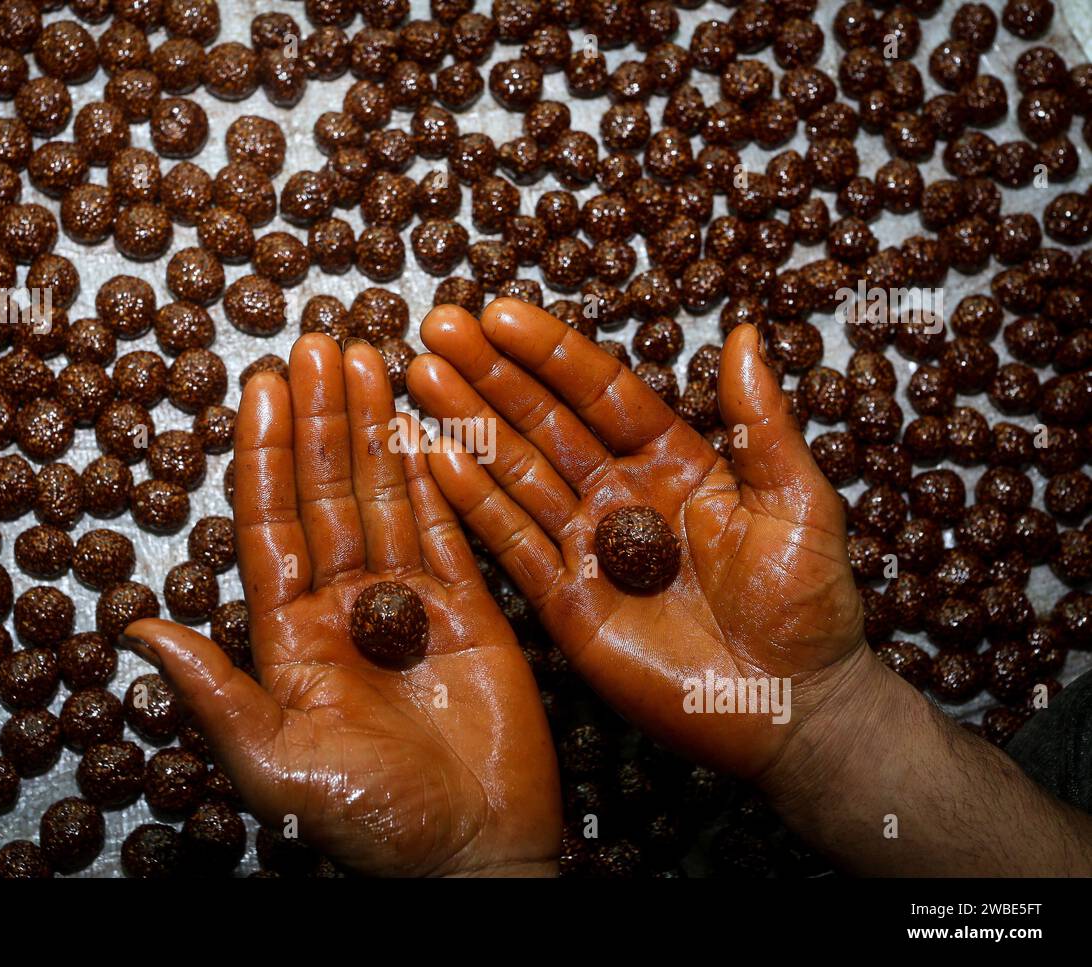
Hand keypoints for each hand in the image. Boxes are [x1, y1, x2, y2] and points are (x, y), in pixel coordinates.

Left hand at [125, 334, 559, 876]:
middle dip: (320, 419)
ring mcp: (410, 605)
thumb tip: (139, 632)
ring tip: (366, 358)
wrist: (472, 853)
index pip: (271, 524)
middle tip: (315, 345)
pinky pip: (448, 529)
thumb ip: (213, 693)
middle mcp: (346, 609)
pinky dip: (436, 475)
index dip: (265, 454)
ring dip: (374, 429)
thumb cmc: (373, 823)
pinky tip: (422, 424)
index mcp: (291, 639)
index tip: (261, 387)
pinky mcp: (471, 610)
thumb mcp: (275, 763)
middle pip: (327, 494)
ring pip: (386, 496)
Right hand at [405, 299, 868, 782]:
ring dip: (467, 424)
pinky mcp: (564, 602)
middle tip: (438, 326)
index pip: (600, 392)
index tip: (501, 312)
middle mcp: (619, 496)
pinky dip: (470, 501)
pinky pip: (510, 542)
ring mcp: (587, 547)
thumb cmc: (806, 607)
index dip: (550, 352)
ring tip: (419, 376)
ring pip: (514, 472)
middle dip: (489, 374)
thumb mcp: (795, 500)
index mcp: (673, 462)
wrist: (793, 711)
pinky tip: (434, 456)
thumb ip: (760, 421)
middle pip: (543, 422)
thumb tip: (745, 334)